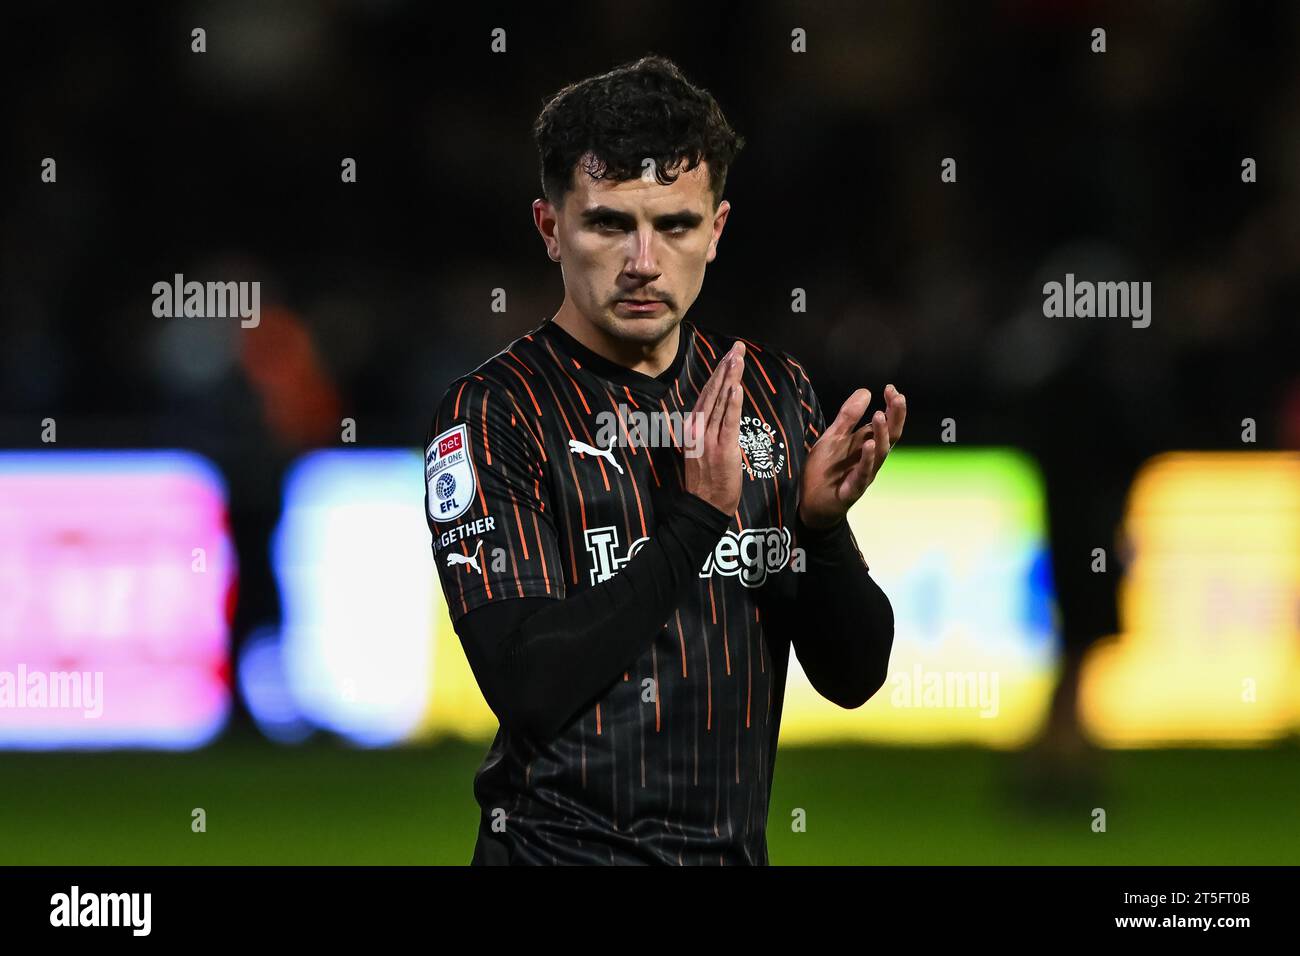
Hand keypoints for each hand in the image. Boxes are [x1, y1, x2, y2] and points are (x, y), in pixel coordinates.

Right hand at [683, 341, 744, 514]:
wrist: (703, 506)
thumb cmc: (705, 481)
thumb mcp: (699, 450)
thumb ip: (704, 430)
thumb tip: (711, 415)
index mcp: (693, 428)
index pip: (707, 395)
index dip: (718, 374)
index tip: (728, 356)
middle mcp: (698, 429)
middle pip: (713, 392)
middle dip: (725, 367)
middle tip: (736, 347)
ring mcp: (709, 438)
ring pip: (721, 401)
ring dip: (730, 377)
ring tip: (737, 357)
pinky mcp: (723, 448)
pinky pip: (729, 421)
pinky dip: (732, 403)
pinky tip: (736, 386)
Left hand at [798, 383, 905, 528]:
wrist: (809, 503)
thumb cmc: (825, 470)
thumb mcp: (833, 437)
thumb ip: (848, 416)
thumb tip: (866, 391)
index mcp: (866, 445)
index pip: (886, 424)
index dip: (892, 407)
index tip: (892, 389)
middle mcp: (870, 459)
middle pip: (890, 437)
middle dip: (895, 417)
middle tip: (897, 397)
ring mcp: (864, 475)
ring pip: (880, 454)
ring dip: (881, 434)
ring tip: (879, 416)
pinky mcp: (852, 490)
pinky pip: (863, 474)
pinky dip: (867, 460)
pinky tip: (869, 446)